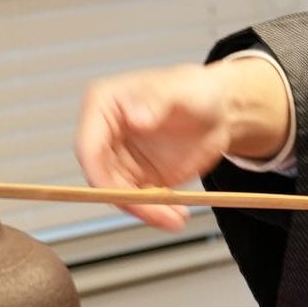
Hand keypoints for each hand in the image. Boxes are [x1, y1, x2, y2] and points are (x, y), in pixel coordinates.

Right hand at [75, 60, 289, 230]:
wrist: (218, 111)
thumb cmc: (196, 90)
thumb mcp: (181, 89)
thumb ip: (156, 100)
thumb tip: (134, 116)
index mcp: (103, 105)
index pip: (88, 147)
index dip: (100, 176)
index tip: (124, 195)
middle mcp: (105, 134)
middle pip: (102, 178)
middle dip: (129, 201)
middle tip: (160, 212)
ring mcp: (119, 159)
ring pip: (120, 195)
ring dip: (146, 212)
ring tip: (176, 217)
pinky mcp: (136, 178)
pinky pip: (139, 202)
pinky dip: (156, 213)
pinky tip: (177, 215)